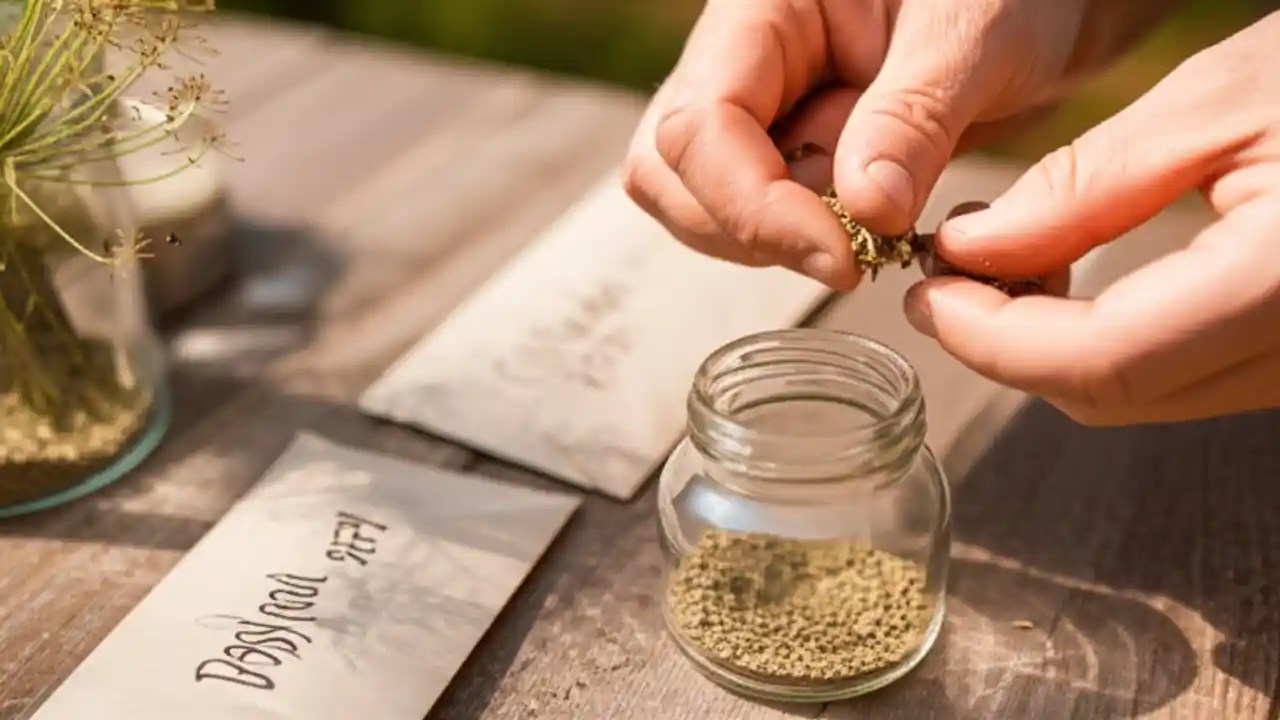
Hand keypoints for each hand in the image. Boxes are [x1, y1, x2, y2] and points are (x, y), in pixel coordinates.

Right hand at [622, 0, 1171, 288]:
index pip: (699, 123)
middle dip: (748, 231)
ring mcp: (761, 116)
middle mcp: (740, 64)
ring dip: (777, 246)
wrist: (1045, 10)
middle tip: (850, 256)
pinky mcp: (791, 161)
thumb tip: (867, 213)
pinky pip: (764, 223)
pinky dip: (814, 248)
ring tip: (873, 236)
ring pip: (704, 206)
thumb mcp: (975, 32)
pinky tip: (881, 235)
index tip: (841, 256)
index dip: (753, 205)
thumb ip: (914, 116)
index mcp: (762, 9)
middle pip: (671, 172)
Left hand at [907, 12, 1279, 425]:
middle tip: (945, 279)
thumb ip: (1089, 187)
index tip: (927, 291)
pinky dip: (1107, 346)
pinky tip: (1069, 286)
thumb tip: (974, 251)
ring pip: (1143, 397)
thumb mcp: (1221, 101)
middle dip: (1006, 346)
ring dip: (1049, 350)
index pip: (1103, 359)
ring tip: (997, 271)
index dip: (993, 338)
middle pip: (1113, 395)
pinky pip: (1183, 379)